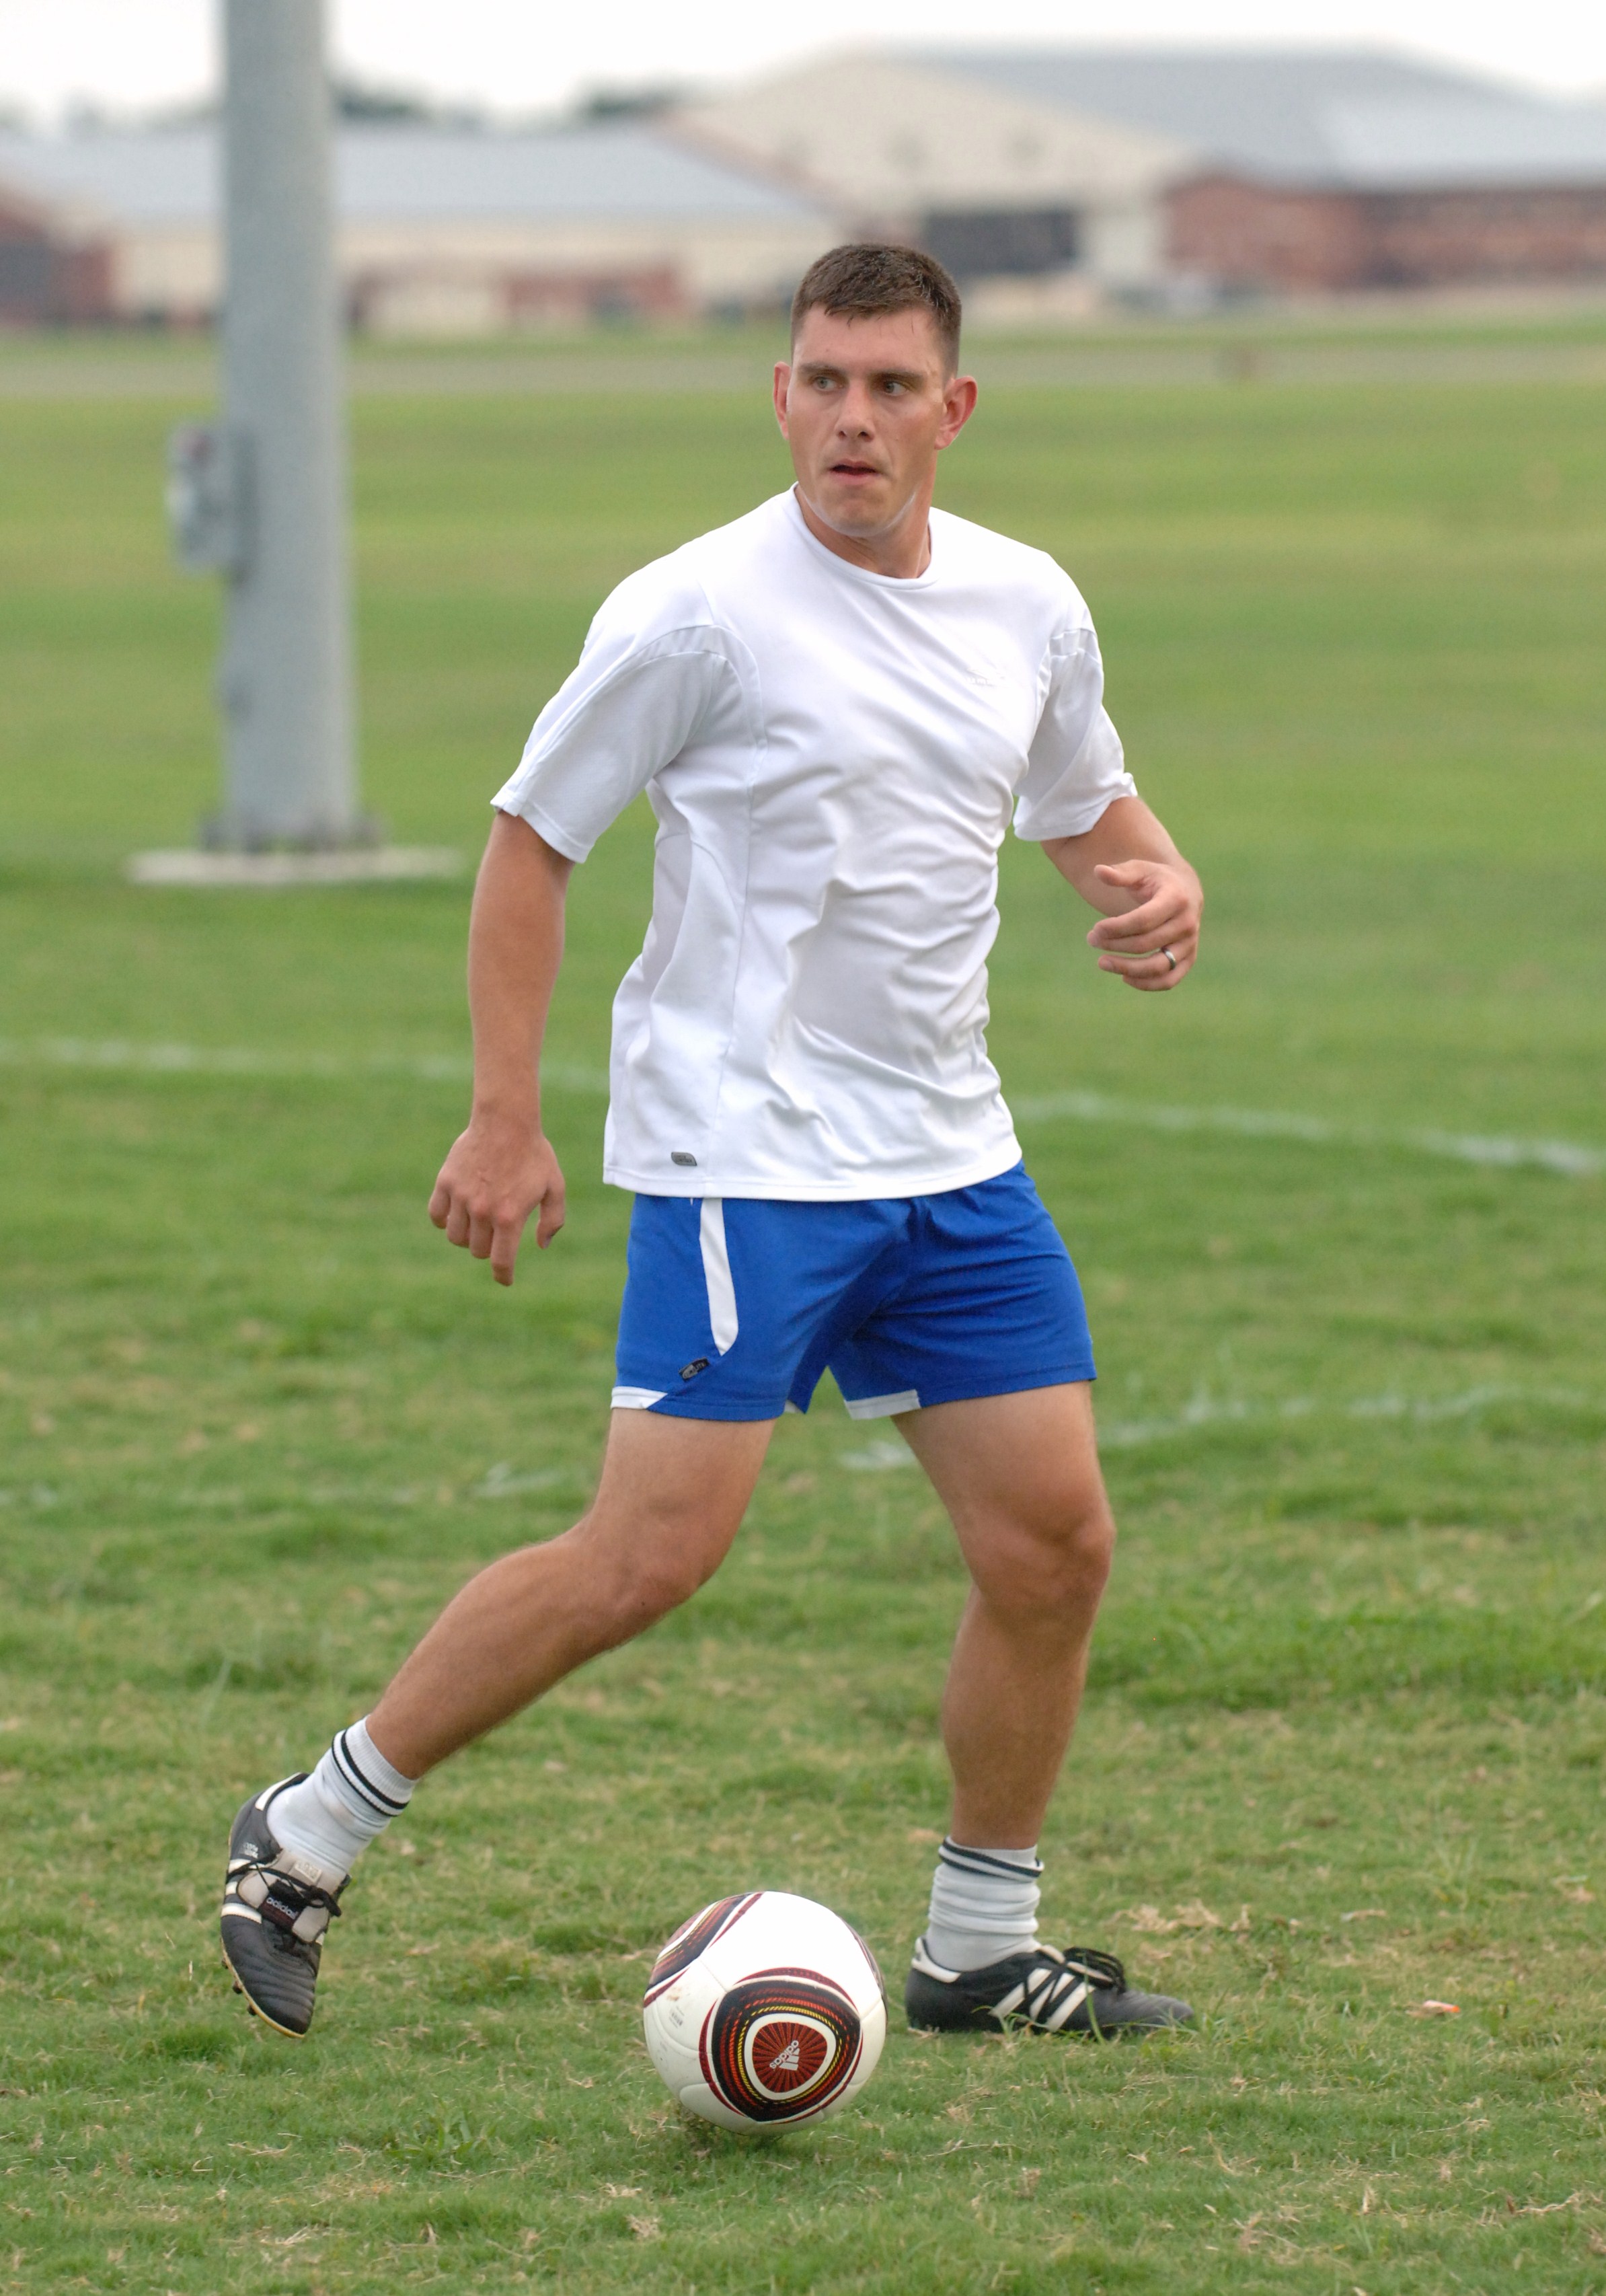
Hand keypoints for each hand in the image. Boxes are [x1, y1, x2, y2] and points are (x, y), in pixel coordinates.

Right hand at [428, 1113, 565, 1285]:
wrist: (506, 1121)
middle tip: (497, 1235)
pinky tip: (457, 1214)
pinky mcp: (446, 1183)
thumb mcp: (555, 1187)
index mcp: (510, 1217)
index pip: (501, 1261)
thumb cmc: (534, 1154)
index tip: (505, 1279)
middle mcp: (483, 1211)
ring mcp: (461, 1197)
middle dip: (489, 1249)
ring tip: (478, 1224)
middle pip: (477, 1251)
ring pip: (455, 1237)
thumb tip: (541, 1246)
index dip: (503, 1276)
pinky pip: (437, 1215)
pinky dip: (445, 1220)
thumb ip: (553, 1220)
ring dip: (467, 1237)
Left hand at [1086, 860, 1200, 990]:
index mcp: (1176, 899)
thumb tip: (1098, 871)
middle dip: (1114, 944)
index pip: (1143, 920)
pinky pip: (1169, 980)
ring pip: (1158, 966)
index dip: (1116, 927)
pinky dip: (1146, 984)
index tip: (1096, 928)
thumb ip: (1120, 873)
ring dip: (1126, 968)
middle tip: (1091, 939)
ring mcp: (1189, 944)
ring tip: (1101, 962)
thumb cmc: (1156, 880)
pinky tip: (1124, 977)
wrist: (1185, 892)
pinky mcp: (1188, 960)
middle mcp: (1188, 923)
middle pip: (1145, 943)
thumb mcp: (1140, 870)